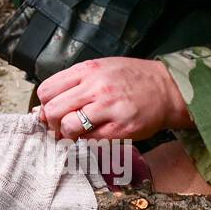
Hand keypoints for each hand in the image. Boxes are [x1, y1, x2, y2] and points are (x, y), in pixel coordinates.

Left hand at [35, 57, 190, 141]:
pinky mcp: (121, 128)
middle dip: (51, 122)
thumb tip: (46, 107)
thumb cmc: (131, 78)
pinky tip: (94, 134)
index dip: (44, 104)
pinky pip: (90, 140)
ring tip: (76, 132)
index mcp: (87, 70)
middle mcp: (96, 87)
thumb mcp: (100, 68)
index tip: (50, 111)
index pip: (47, 90)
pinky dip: (87, 140)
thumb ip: (73, 83)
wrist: (166, 89)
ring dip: (67, 134)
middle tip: (60, 126)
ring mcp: (109, 108)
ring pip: (69, 127)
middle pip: (52, 110)